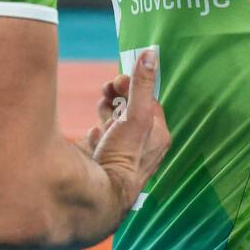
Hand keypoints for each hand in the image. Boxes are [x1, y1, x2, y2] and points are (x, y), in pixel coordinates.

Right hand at [89, 50, 170, 211]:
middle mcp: (143, 146)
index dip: (133, 86)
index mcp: (158, 135)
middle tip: (106, 89)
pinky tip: (92, 135)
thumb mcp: (136, 115)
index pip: (148, 100)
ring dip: (106, 112)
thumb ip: (142, 85)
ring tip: (100, 105)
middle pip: (130, 111)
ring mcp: (121, 155)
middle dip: (117, 97)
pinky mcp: (102, 163)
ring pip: (114, 125)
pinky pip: (99, 143)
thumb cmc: (122, 156)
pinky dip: (95, 134)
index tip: (119, 79)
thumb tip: (150, 55)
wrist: (97, 195)